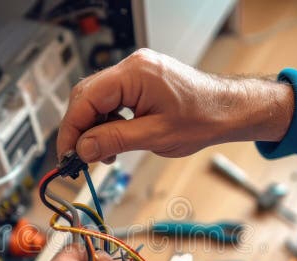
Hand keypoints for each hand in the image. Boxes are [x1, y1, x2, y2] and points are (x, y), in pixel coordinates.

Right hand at [56, 48, 293, 162]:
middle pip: (86, 95)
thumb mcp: (155, 136)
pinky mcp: (140, 81)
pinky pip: (112, 98)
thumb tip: (83, 148)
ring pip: (97, 98)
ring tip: (101, 154)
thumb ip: (115, 140)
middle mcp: (132, 66)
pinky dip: (107, 121)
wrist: (230, 110)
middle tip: (79, 158)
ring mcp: (136, 72)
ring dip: (93, 127)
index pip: (86, 98)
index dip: (71, 128)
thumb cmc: (204, 118)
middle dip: (79, 128)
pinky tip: (112, 140)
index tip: (67, 153)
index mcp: (135, 74)